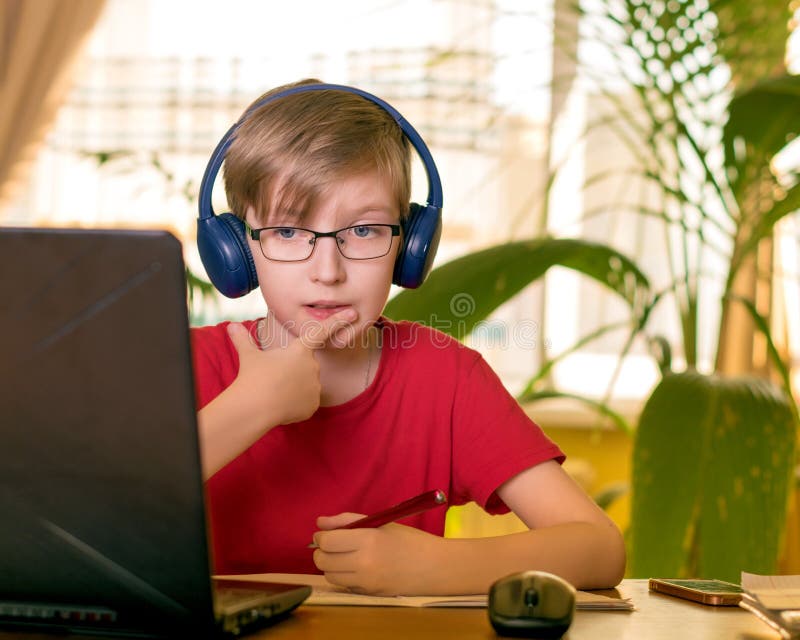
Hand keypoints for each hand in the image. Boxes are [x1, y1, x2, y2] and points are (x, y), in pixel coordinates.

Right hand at [227, 308, 355, 424]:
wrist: (255, 407)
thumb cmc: (253, 377)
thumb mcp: (248, 356)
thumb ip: (243, 340)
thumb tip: (231, 327)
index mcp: (300, 350)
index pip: (321, 331)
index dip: (338, 321)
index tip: (353, 312)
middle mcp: (313, 366)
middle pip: (305, 365)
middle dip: (292, 370)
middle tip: (273, 378)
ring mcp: (315, 387)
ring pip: (305, 384)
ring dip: (293, 387)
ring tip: (275, 392)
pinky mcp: (313, 405)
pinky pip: (305, 402)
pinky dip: (295, 403)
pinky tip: (282, 405)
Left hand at [312, 513, 441, 595]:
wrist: (434, 567)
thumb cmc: (409, 540)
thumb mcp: (379, 523)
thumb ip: (346, 520)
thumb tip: (319, 522)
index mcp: (368, 540)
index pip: (328, 541)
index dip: (322, 536)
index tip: (326, 533)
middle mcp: (364, 564)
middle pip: (323, 560)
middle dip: (322, 551)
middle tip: (332, 544)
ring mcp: (365, 582)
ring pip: (329, 575)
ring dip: (330, 564)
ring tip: (344, 555)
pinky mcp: (368, 594)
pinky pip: (343, 585)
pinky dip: (343, 576)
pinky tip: (356, 568)